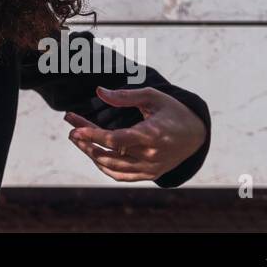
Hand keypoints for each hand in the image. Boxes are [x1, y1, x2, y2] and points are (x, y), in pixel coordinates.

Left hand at [63, 86, 206, 181]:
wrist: (195, 135)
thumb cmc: (172, 111)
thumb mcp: (153, 96)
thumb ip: (126, 95)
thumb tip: (100, 91)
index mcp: (152, 134)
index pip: (117, 139)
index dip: (93, 136)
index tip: (74, 129)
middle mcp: (151, 155)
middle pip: (110, 153)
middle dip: (86, 141)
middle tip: (71, 128)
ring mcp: (150, 168)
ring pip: (112, 166)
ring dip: (91, 153)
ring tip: (76, 138)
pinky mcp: (149, 175)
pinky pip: (121, 175)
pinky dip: (104, 166)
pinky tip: (92, 153)